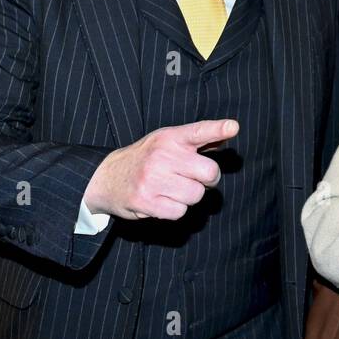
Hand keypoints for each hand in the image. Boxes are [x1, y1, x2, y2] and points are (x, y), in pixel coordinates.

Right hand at [82, 119, 236, 220]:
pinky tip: (162, 200)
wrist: (106, 177)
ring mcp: (152, 179)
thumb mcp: (168, 142)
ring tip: (171, 189)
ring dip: (189, 196)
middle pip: (210, 173)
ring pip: (196, 195)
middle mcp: (162, 155)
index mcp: (169, 138)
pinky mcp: (146, 201)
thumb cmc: (147, 159)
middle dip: (207, 180)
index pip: (198, 131)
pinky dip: (175, 210)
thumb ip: (199, 139)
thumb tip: (229, 131)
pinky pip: (180, 212)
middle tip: (191, 178)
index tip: (232, 127)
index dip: (217, 129)